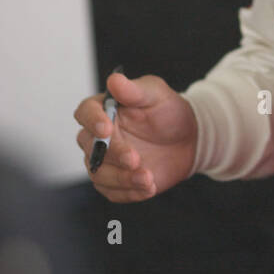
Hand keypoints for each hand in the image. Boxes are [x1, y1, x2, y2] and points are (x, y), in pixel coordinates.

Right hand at [73, 70, 197, 201]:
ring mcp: (106, 161)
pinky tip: (149, 187)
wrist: (189, 140)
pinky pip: (114, 192)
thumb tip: (114, 80)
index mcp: (103, 110)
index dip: (92, 121)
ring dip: (122, 179)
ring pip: (99, 174)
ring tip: (148, 178)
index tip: (106, 129)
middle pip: (90, 148)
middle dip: (112, 155)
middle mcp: (98, 137)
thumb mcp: (156, 95)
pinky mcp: (117, 182)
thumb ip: (135, 90)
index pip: (85, 113)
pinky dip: (130, 192)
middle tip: (135, 159)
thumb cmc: (169, 112)